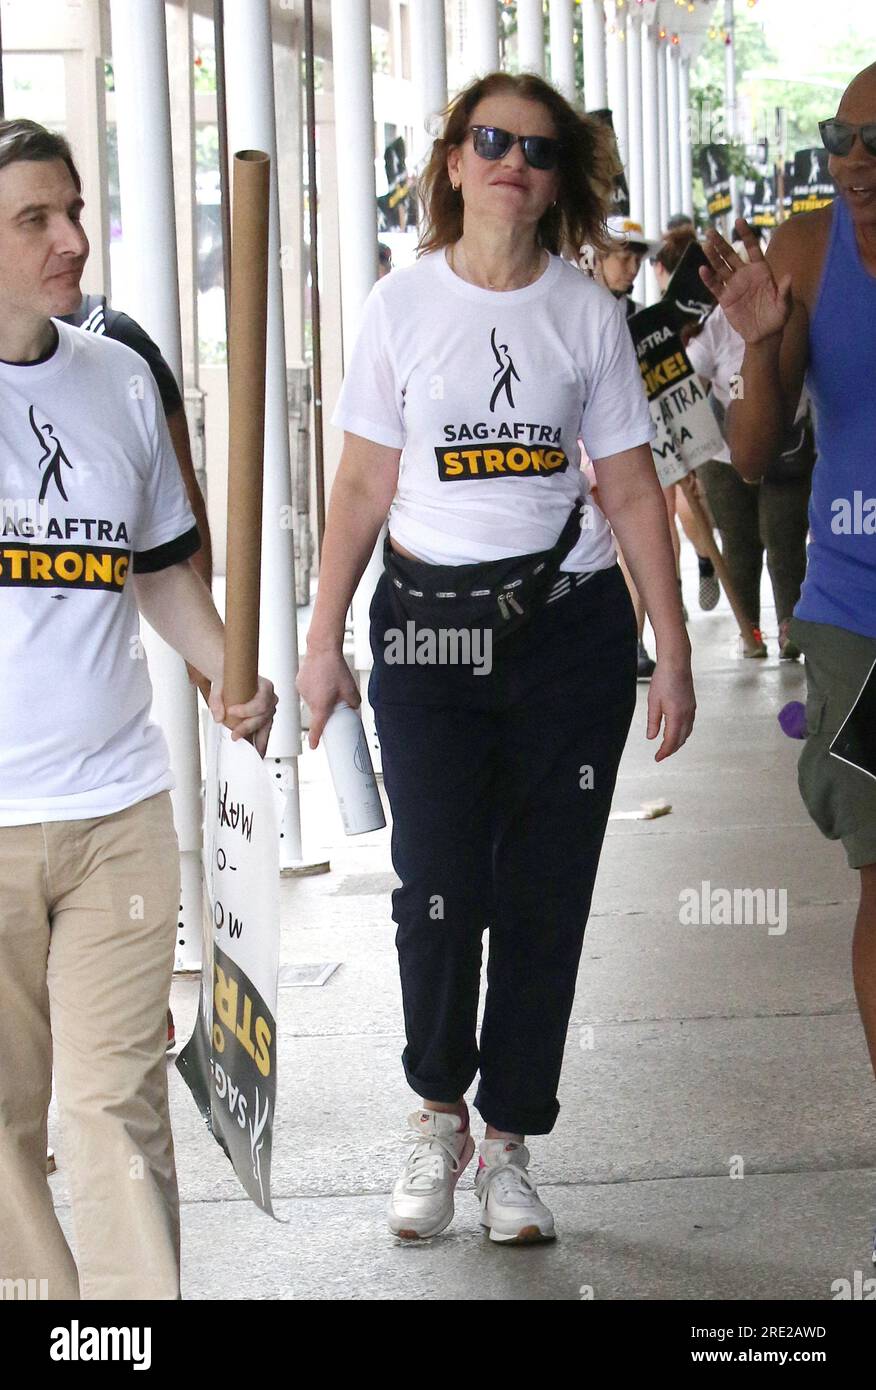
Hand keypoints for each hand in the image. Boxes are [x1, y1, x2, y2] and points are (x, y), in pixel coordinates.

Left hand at [209, 675, 277, 757]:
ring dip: (258, 740)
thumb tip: (219, 717)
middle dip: (248, 728)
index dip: (247, 710)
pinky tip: (257, 751)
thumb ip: (216, 700)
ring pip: (266, 727)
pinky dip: (261, 743)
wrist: (233, 679)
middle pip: (263, 717)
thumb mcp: (220, 685)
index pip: (260, 702)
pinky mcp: (266, 719)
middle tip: (234, 735)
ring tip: (251, 752)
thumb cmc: (231, 679)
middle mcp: (270, 699)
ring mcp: (269, 710)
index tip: (231, 711)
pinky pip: (266, 732)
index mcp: (265, 687)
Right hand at [296, 648, 360, 748]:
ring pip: (313, 701)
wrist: (322, 650)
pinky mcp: (299, 684)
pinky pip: (308, 692)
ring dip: (320, 697)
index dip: (315, 738)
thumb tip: (353, 707)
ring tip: (327, 683)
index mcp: (322, 706)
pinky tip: (320, 679)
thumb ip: (353, 702)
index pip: (317, 728)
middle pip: (318, 712)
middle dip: (325, 709)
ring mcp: (303, 692)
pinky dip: (314, 689)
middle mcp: (310, 701)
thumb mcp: (351, 689)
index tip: (314, 746)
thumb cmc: (335, 668)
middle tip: (333, 697)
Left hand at [646, 657, 695, 761]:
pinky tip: (677, 732)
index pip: (671, 740)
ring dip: (678, 742)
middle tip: (661, 755)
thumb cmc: (663, 679)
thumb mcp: (653, 702)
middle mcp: (687, 714)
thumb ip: (653, 722)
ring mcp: (691, 709)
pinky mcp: (692, 704)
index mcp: (676, 715)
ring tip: (668, 746)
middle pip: (681, 739)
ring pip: (687, 732)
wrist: (677, 662)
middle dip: (671, 749)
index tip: (657, 758)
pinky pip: (689, 724)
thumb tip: (651, 737)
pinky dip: (683, 732)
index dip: (664, 751)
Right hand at [700, 218, 791, 344]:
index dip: (746, 234)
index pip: (752, 248)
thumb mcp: (785, 305)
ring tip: (705, 244)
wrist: (764, 334)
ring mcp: (734, 285)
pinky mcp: (725, 298)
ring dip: (712, 256)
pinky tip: (702, 269)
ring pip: (721, 267)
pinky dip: (708, 278)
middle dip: (722, 243)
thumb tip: (788, 277)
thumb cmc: (777, 317)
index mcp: (761, 271)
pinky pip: (715, 286)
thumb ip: (785, 291)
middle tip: (711, 231)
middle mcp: (745, 275)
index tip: (739, 221)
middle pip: (731, 255)